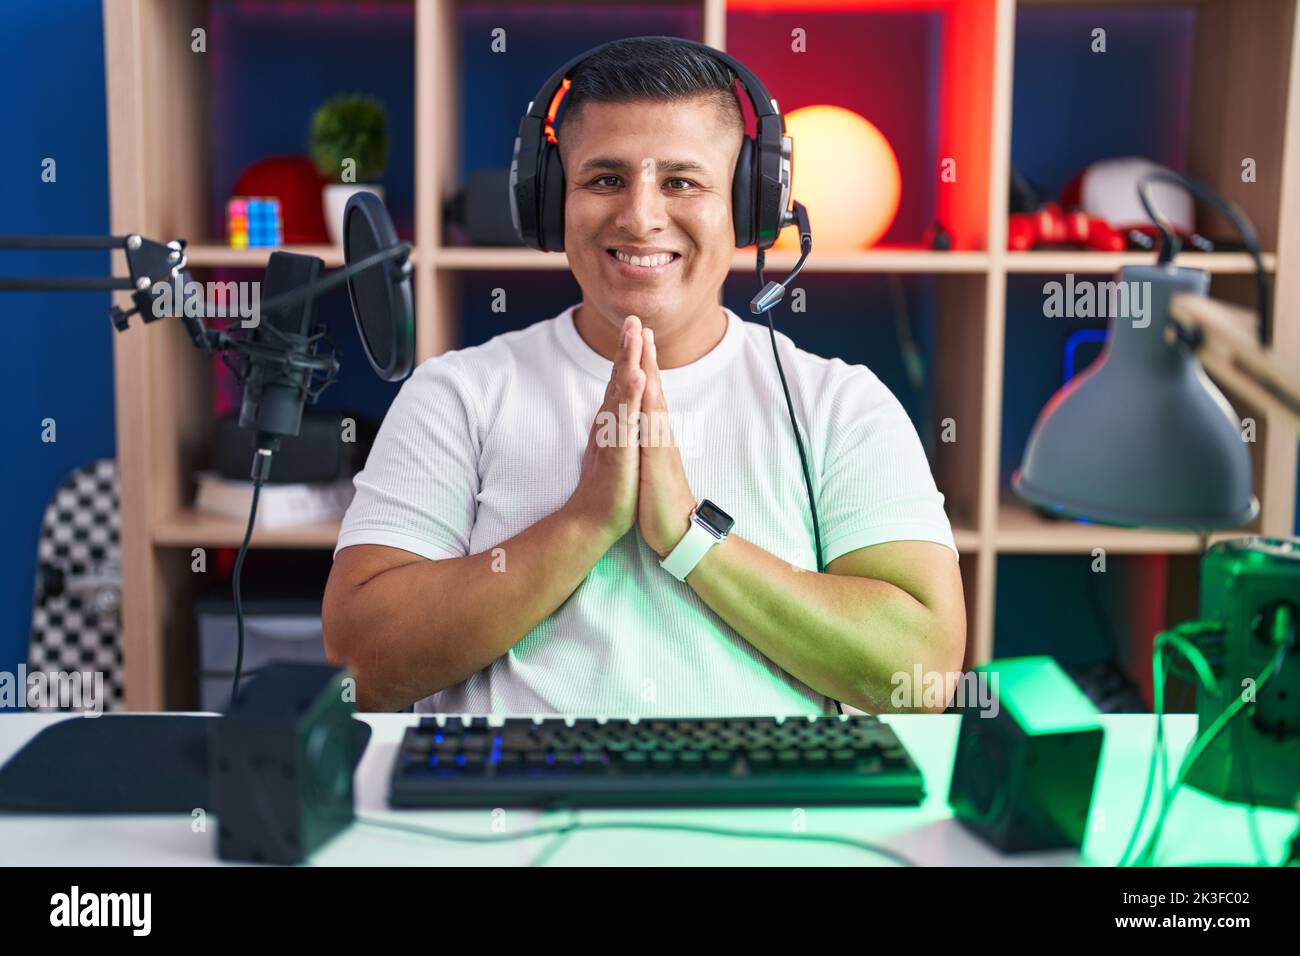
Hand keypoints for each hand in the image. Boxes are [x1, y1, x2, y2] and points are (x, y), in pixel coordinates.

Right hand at [565, 314, 645, 546]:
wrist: (593, 520)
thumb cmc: (608, 488)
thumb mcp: (615, 449)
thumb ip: (615, 427)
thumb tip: (616, 409)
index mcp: (613, 422)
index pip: (621, 382)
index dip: (628, 354)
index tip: (635, 328)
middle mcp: (610, 423)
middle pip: (619, 378)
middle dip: (627, 347)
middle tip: (632, 318)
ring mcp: (613, 435)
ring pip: (621, 391)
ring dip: (628, 361)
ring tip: (634, 335)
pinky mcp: (618, 450)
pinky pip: (625, 418)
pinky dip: (632, 395)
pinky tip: (639, 376)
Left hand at [636, 326, 697, 557]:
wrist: (679, 532)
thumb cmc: (661, 500)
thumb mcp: (650, 464)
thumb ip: (647, 443)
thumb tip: (642, 427)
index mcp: (654, 434)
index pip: (647, 392)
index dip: (642, 363)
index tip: (637, 335)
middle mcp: (659, 433)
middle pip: (652, 386)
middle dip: (645, 354)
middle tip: (640, 323)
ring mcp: (660, 445)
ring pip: (653, 400)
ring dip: (648, 369)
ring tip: (642, 341)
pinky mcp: (658, 460)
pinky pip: (650, 428)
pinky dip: (646, 405)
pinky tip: (643, 386)